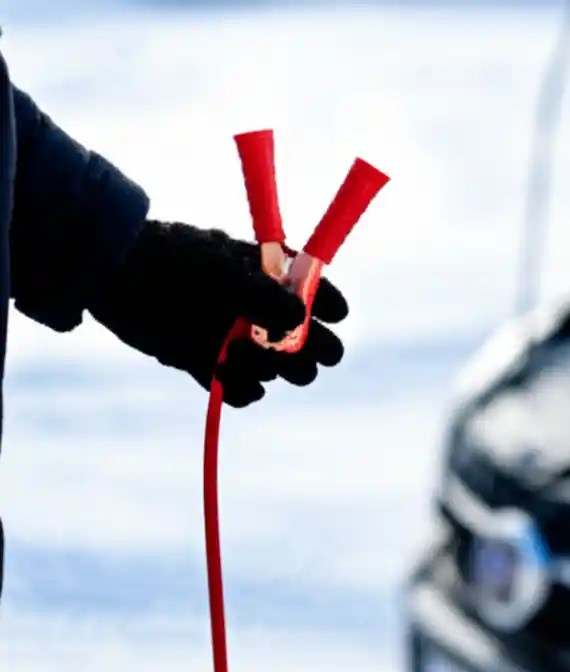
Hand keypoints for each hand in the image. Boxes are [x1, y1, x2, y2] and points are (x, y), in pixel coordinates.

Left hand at [91, 220, 348, 406]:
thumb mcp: (220, 269)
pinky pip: (244, 391)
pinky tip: (218, 371)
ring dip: (266, 370)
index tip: (333, 316)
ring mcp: (239, 340)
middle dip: (308, 352)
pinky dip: (237, 388)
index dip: (331, 305)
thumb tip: (301, 320)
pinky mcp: (212, 365)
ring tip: (232, 355)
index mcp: (272, 276)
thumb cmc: (172, 259)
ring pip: (279, 371)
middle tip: (290, 354)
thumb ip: (262, 295)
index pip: (320, 293)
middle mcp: (261, 311)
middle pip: (311, 344)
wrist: (113, 276)